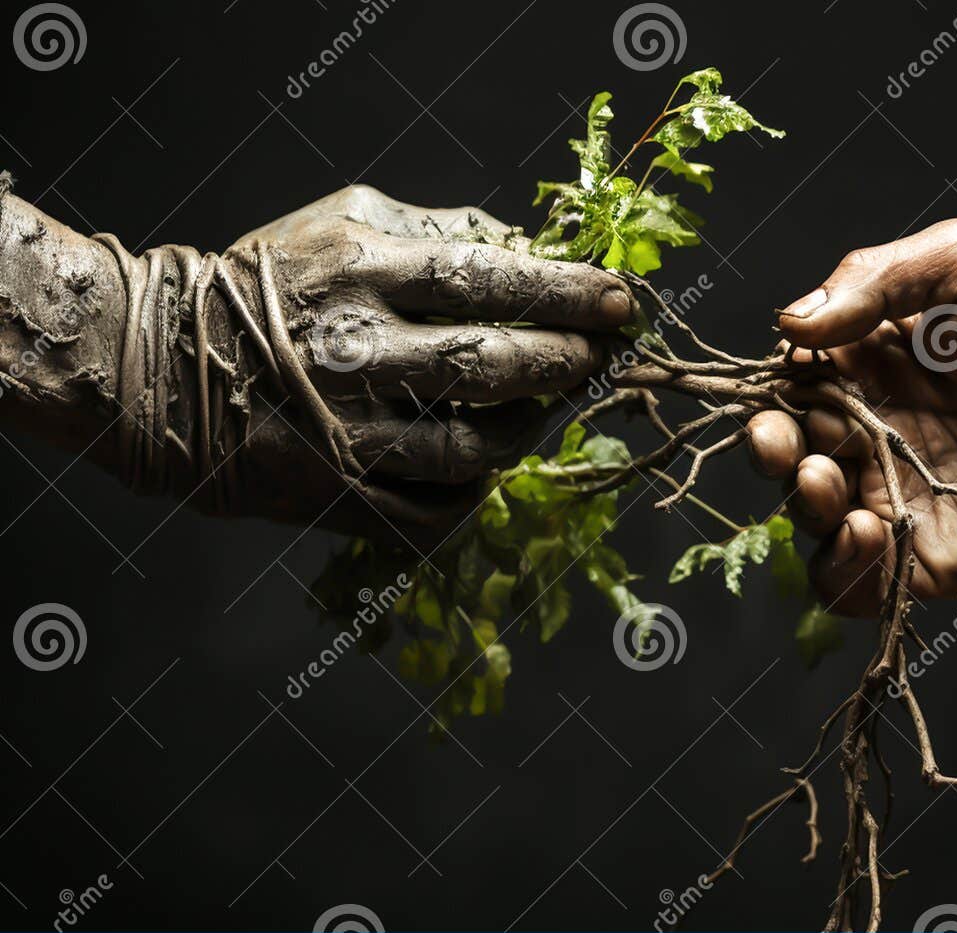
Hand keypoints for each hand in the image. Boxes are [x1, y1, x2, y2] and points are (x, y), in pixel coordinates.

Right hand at [2, 184, 635, 544]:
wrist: (157, 368)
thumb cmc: (265, 286)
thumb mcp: (340, 224)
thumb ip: (436, 230)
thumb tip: (532, 245)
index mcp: (356, 273)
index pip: (487, 278)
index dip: (566, 291)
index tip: (621, 301)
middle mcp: (354, 354)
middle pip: (493, 365)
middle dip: (568, 363)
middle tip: (605, 357)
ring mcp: (347, 433)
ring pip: (477, 447)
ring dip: (533, 428)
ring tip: (555, 404)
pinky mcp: (339, 494)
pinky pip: (439, 506)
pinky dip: (482, 487)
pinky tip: (497, 460)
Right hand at [751, 220, 956, 614]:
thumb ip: (869, 283)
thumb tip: (790, 325)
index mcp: (871, 367)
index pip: (790, 392)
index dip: (770, 396)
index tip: (781, 390)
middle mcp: (880, 436)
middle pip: (792, 462)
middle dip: (773, 457)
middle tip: (786, 446)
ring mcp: (910, 499)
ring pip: (818, 531)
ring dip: (804, 514)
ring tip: (827, 486)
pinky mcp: (944, 556)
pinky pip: (868, 588)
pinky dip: (845, 574)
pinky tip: (865, 533)